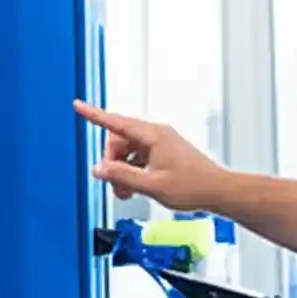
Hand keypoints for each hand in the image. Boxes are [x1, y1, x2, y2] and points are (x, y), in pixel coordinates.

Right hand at [73, 100, 225, 208]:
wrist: (218, 190)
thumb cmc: (192, 186)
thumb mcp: (151, 185)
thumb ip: (122, 176)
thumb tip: (99, 169)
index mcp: (153, 136)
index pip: (116, 122)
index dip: (95, 115)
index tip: (78, 105)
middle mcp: (157, 135)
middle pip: (119, 141)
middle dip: (112, 162)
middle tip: (116, 185)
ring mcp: (162, 143)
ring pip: (129, 151)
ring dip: (122, 170)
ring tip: (126, 192)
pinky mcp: (165, 152)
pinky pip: (140, 157)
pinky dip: (133, 171)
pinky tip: (135, 188)